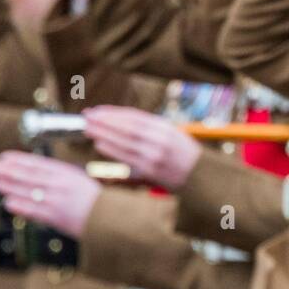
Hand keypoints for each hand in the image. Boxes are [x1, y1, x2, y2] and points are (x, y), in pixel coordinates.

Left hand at [0, 151, 100, 237]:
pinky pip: (34, 210)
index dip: (19, 159)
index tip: (4, 156)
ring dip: (10, 186)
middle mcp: (60, 185)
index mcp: (67, 173)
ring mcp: (57, 201)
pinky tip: (8, 202)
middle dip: (9, 170)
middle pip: (29, 176)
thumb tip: (36, 173)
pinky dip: (21, 206)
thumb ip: (59, 176)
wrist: (110, 219)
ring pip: (28, 191)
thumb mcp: (79, 180)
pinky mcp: (57, 217)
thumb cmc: (96, 200)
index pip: (38, 164)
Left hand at [82, 105, 201, 189]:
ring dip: (104, 133)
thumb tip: (121, 123)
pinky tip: (99, 144)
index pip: (134, 116)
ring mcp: (156, 155)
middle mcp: (161, 139)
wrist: (202, 177)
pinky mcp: (151, 170)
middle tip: (86, 116)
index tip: (97, 110)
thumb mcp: (172, 135)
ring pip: (125, 141)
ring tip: (88, 128)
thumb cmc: (184, 156)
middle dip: (104, 120)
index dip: (113, 112)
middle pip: (127, 126)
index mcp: (165, 128)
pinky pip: (128, 158)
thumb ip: (149, 130)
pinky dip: (112, 150)